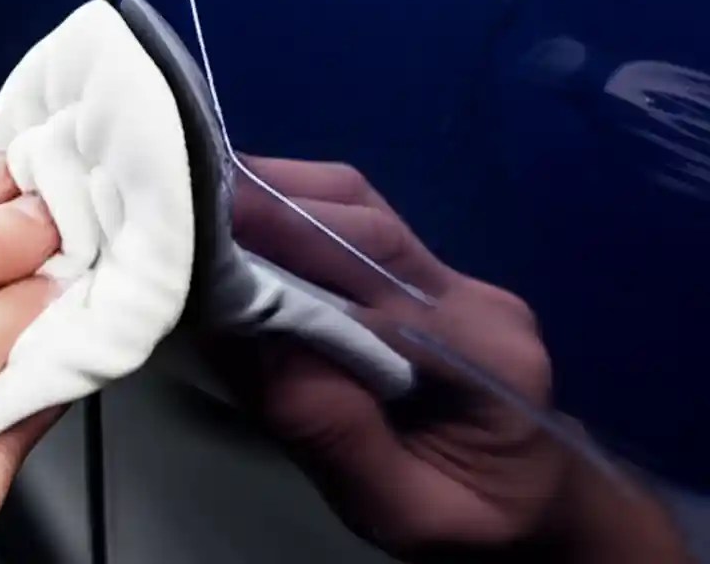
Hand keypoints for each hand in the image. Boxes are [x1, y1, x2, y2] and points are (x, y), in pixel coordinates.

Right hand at [226, 156, 690, 562]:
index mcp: (487, 356)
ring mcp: (454, 275)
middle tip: (176, 196)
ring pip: (356, 204)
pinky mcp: (427, 270)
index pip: (370, 286)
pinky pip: (354, 218)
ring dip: (273, 192)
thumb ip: (335, 433)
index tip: (199, 238)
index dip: (282, 254)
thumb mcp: (404, 510)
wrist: (534, 507)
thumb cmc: (472, 518)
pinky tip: (238, 211)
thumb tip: (247, 342)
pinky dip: (289, 206)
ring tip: (195, 196)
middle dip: (266, 203)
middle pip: (362, 222)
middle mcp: (475, 296)